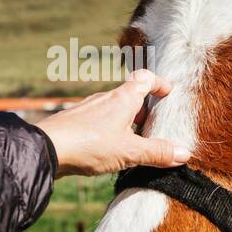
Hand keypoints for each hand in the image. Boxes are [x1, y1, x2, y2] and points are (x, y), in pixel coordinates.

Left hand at [36, 69, 190, 176]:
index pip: (145, 78)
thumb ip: (157, 153)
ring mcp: (88, 109)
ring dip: (127, 122)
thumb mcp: (130, 152)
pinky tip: (108, 150)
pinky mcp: (75, 122)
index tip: (169, 92)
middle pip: (130, 96)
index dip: (159, 83)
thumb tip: (184, 153)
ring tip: (134, 143)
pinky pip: (98, 122)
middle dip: (145, 110)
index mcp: (123, 98)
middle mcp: (105, 99)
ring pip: (114, 110)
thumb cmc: (90, 144)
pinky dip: (109, 131)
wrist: (47, 149)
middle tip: (155, 127)